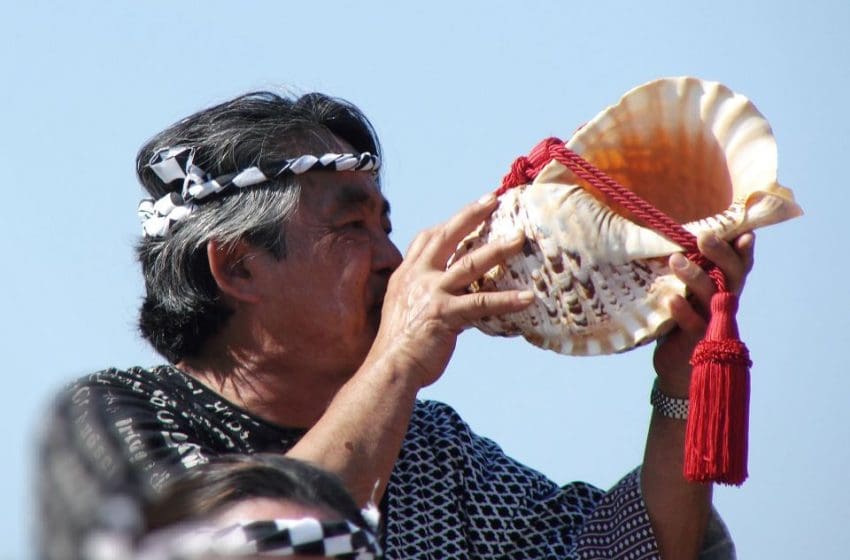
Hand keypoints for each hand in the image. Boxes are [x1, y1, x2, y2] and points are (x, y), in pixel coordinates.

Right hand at [368, 194, 533, 388]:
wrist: (390, 367)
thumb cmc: (400, 344)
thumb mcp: (405, 309)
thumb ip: (426, 294)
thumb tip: (454, 294)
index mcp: (407, 274)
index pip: (428, 237)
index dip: (451, 222)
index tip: (473, 208)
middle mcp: (418, 276)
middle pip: (447, 236)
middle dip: (471, 215)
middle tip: (493, 199)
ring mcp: (432, 293)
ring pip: (469, 263)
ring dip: (497, 249)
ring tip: (519, 239)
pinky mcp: (445, 314)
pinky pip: (481, 303)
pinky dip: (506, 300)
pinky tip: (528, 298)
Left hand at [652, 232, 755, 395]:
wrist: (676, 371)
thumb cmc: (681, 325)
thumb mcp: (688, 296)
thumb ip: (691, 274)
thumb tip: (675, 239)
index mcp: (724, 292)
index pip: (740, 268)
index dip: (744, 251)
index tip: (745, 232)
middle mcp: (723, 306)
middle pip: (732, 277)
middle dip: (721, 255)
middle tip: (703, 236)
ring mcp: (713, 325)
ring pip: (712, 298)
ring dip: (695, 277)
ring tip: (675, 259)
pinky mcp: (696, 342)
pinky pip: (692, 324)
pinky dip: (682, 311)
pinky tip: (671, 298)